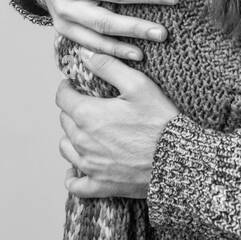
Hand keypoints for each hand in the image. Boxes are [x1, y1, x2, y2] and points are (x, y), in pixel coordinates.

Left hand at [57, 52, 181, 199]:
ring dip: (73, 137)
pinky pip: (75, 184)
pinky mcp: (100, 185)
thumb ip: (108, 67)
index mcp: (88, 115)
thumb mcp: (138, 85)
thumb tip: (85, 54)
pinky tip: (81, 168)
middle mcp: (82, 141)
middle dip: (73, 110)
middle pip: (64, 121)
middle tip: (91, 104)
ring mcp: (90, 165)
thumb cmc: (160, 120)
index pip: (62, 97)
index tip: (76, 84)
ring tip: (89, 131)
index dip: (68, 87)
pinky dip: (74, 176)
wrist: (178, 159)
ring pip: (66, 148)